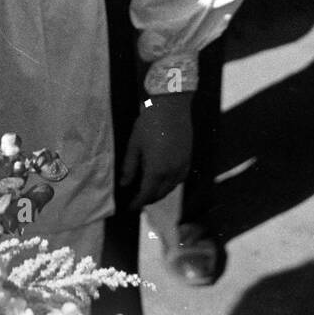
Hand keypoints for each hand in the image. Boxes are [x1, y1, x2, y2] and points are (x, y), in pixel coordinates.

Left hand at [120, 93, 192, 210]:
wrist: (171, 107)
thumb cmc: (149, 123)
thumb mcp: (135, 144)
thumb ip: (130, 167)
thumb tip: (125, 184)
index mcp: (156, 170)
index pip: (147, 194)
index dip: (138, 202)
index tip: (131, 207)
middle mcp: (172, 172)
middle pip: (160, 194)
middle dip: (149, 198)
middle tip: (138, 199)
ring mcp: (182, 166)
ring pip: (171, 187)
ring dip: (160, 192)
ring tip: (149, 189)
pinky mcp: (189, 159)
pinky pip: (180, 179)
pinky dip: (171, 183)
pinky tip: (164, 178)